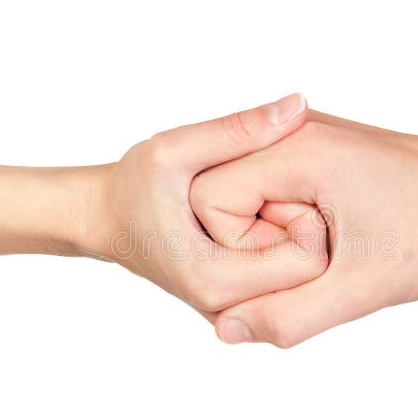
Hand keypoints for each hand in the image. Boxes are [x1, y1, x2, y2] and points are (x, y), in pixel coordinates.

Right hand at [77, 94, 327, 317]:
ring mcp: (232, 312)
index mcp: (214, 279)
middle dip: (310, 230)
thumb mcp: (175, 149)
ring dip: (301, 241)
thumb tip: (298, 104)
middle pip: (311, 276)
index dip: (311, 218)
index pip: (308, 261)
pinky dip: (288, 252)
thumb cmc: (130, 186)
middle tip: (288, 192)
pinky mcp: (235, 305)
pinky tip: (273, 220)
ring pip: (302, 284)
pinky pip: (284, 285)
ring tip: (280, 206)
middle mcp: (227, 308)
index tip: (289, 186)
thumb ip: (238, 129)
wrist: (106, 222)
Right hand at [189, 111, 417, 345]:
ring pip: (245, 199)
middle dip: (259, 245)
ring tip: (334, 246)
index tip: (306, 261)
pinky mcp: (317, 153)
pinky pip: (272, 193)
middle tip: (323, 258)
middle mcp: (292, 133)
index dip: (243, 250)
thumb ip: (290, 314)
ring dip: (276, 238)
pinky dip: (288, 225)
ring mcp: (304, 138)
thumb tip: (224, 330)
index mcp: (296, 150)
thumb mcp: (364, 287)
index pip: (207, 200)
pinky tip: (332, 236)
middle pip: (220, 199)